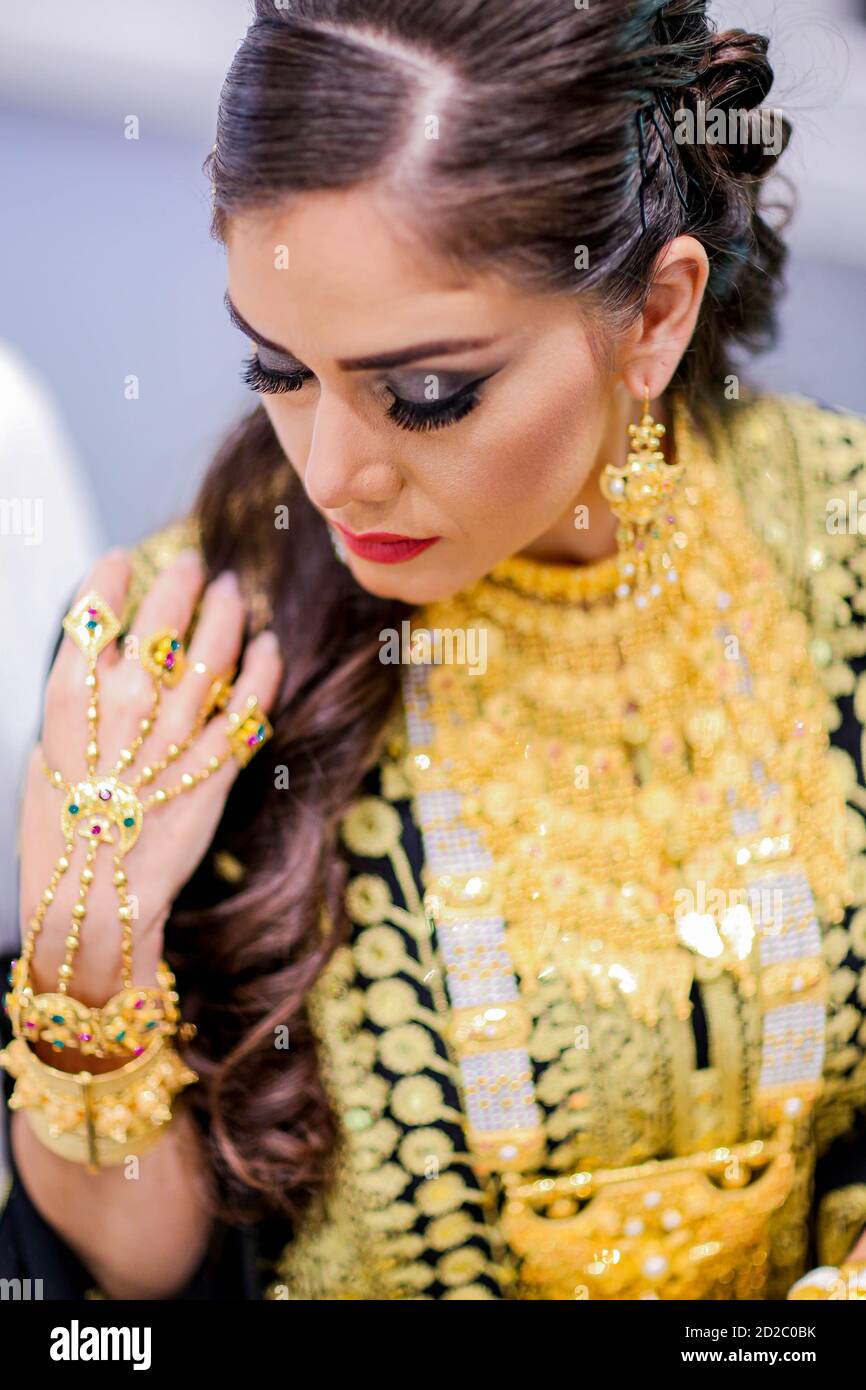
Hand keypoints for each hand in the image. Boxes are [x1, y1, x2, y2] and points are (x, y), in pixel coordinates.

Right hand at [18, 546, 281, 1010]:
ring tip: (235, 595)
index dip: (113, 574)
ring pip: (215, 649)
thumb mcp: (50, 749)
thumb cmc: (59, 827)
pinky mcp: (218, 765)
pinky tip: (269, 648)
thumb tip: (106, 652)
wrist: (93, 897)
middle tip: (196, 568)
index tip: (127, 560)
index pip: (93, 606)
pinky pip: (251, 702)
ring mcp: (176, 732)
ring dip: (230, 613)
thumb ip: (80, 697)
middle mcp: (126, 703)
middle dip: (183, 580)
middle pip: (163, 616)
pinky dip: (266, 669)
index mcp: (71, 694)